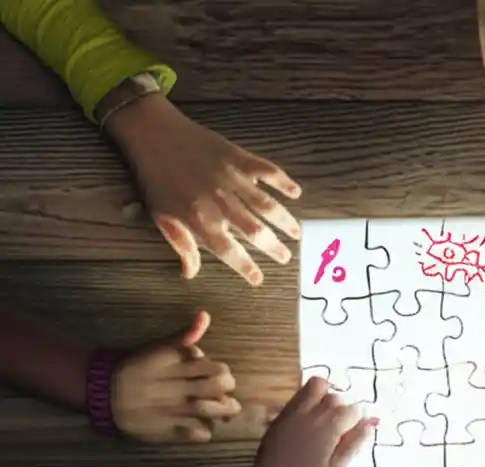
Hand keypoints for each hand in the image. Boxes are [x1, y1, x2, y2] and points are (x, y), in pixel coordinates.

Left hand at [105, 93, 301, 285]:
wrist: (154, 135)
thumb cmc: (155, 179)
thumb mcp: (161, 216)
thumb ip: (182, 245)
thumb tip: (189, 273)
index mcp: (199, 219)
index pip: (229, 251)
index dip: (246, 267)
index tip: (259, 279)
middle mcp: (220, 202)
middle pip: (255, 232)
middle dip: (274, 247)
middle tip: (286, 257)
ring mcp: (232, 179)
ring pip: (267, 205)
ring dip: (285, 221)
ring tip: (296, 233)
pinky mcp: (238, 158)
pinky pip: (267, 171)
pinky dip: (283, 182)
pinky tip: (296, 193)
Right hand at [112, 310, 239, 442]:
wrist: (105, 392)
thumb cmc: (138, 367)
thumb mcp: (160, 347)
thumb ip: (185, 336)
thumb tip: (205, 315)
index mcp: (177, 364)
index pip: (217, 368)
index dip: (222, 372)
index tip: (217, 376)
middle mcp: (177, 386)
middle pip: (218, 387)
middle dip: (227, 391)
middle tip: (223, 394)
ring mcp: (173, 409)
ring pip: (212, 410)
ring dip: (224, 412)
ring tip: (223, 413)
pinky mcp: (167, 430)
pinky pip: (198, 433)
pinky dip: (205, 431)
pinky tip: (202, 427)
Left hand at [242, 376, 376, 466]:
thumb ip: (354, 443)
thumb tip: (371, 422)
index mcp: (328, 428)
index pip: (353, 410)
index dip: (359, 420)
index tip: (357, 432)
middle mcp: (310, 414)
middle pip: (336, 397)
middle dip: (344, 408)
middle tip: (343, 430)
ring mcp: (293, 413)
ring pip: (316, 386)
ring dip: (327, 396)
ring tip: (328, 418)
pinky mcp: (280, 416)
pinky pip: (299, 395)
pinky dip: (310, 399)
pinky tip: (312, 420)